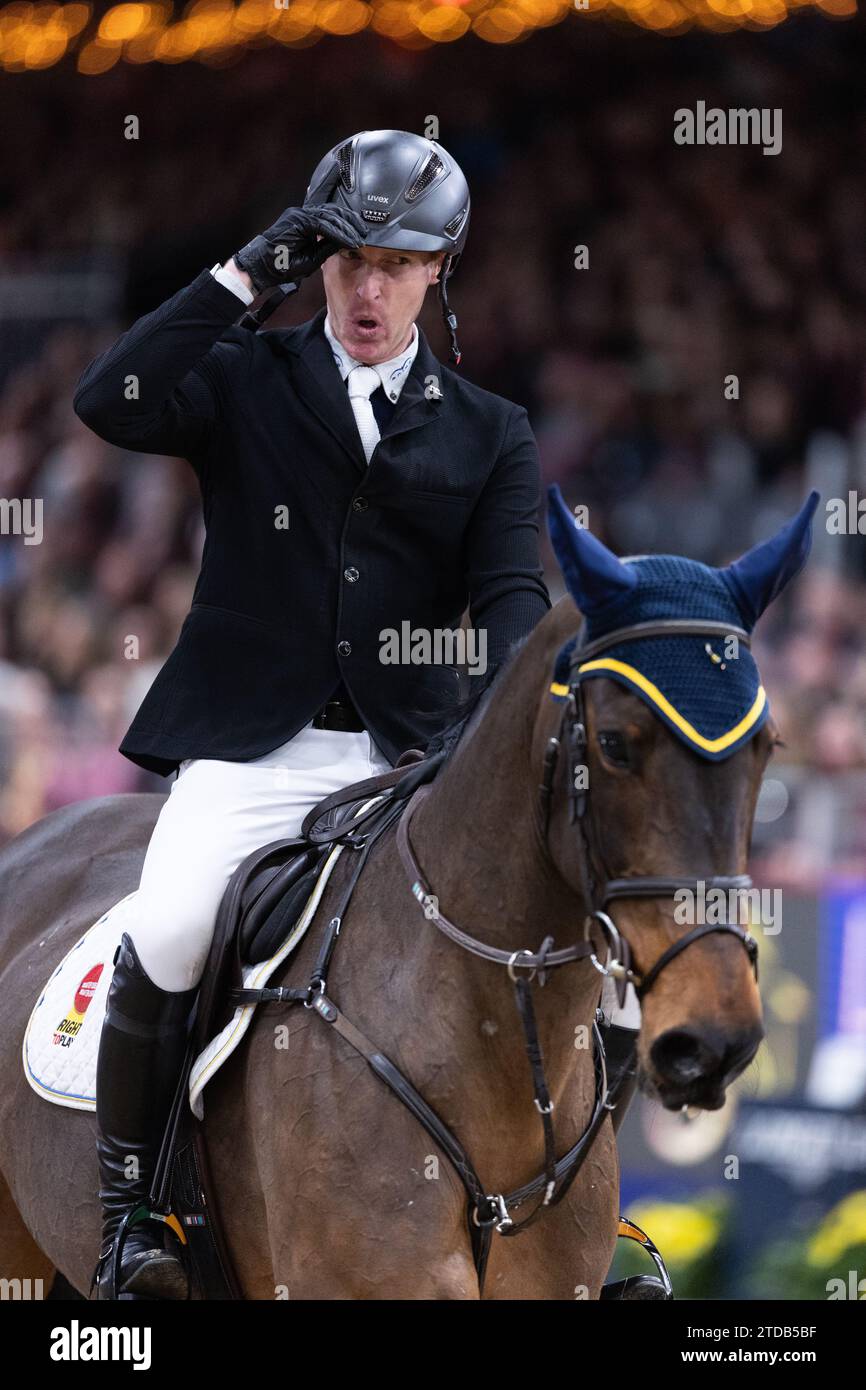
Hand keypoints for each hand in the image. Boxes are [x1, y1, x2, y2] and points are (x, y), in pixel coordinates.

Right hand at [232, 165, 365, 292]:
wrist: (262, 266)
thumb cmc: (283, 265)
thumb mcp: (312, 258)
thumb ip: (327, 248)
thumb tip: (345, 242)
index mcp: (307, 221)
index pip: (331, 215)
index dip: (348, 222)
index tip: (361, 232)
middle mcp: (304, 213)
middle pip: (334, 211)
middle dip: (352, 221)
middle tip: (365, 233)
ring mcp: (300, 214)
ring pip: (330, 216)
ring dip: (347, 228)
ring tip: (359, 238)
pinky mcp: (297, 219)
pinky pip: (322, 224)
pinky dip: (337, 233)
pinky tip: (348, 240)